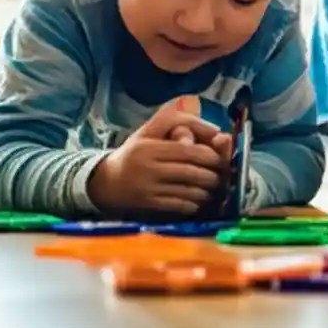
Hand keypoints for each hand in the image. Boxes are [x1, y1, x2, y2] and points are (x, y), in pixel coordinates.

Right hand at [88, 105, 227, 215]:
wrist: (105, 181)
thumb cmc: (135, 152)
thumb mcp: (151, 130)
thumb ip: (181, 122)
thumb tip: (215, 130)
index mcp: (150, 147)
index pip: (188, 151)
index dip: (210, 155)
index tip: (220, 158)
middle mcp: (148, 168)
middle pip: (191, 172)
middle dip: (213, 175)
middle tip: (221, 175)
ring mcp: (148, 188)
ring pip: (188, 191)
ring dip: (206, 191)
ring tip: (213, 188)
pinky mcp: (148, 204)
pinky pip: (179, 205)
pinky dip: (193, 203)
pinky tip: (198, 200)